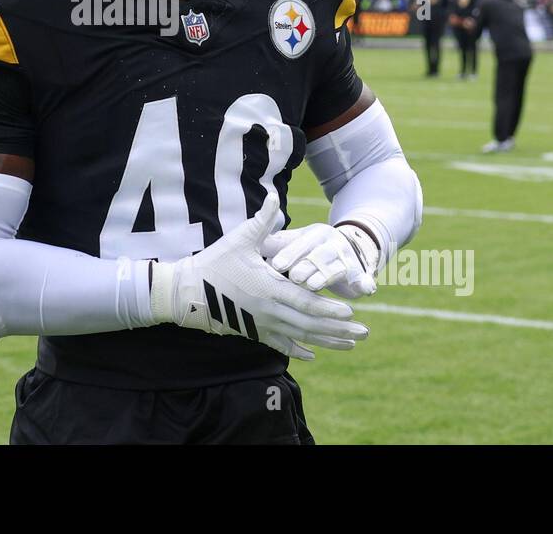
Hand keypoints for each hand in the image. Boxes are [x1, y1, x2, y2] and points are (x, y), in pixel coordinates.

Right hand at [149, 192, 368, 360]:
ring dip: (328, 342)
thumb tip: (274, 196)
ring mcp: (262, 324)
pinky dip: (298, 350)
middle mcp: (269, 311)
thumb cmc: (214, 263)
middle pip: (310, 324)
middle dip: (340, 330)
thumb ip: (263, 220)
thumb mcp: (240, 239)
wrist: (187, 291)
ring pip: (301, 337)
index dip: (328, 309)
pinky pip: (280, 344)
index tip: (350, 313)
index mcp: (269, 288)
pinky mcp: (253, 331)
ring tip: (351, 345)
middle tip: (365, 333)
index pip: (305, 302)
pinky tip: (313, 355)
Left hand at [262, 222, 379, 298]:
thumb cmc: (309, 248)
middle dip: (308, 266)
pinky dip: (365, 283)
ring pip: (337, 268)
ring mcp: (348, 258)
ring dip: (327, 277)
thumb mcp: (293, 241)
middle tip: (295, 278)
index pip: (301, 243)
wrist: (345, 247)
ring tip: (314, 286)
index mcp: (315, 234)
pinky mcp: (360, 273)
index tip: (275, 264)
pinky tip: (365, 290)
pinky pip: (364, 278)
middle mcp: (332, 244)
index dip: (289, 253)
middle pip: (319, 256)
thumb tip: (253, 243)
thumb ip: (275, 242)